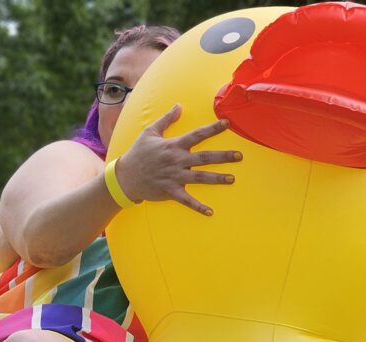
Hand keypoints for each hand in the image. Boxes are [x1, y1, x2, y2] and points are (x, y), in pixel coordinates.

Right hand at [115, 104, 241, 215]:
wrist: (125, 176)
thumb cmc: (138, 153)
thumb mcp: (149, 132)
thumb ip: (166, 119)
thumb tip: (179, 105)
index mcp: (173, 145)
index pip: (197, 135)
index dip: (213, 128)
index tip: (227, 123)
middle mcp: (177, 160)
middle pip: (205, 157)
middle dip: (223, 156)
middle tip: (239, 156)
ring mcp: (174, 177)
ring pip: (200, 177)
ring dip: (217, 179)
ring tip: (232, 179)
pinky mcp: (171, 191)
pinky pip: (187, 200)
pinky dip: (198, 207)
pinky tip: (210, 212)